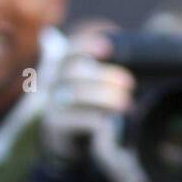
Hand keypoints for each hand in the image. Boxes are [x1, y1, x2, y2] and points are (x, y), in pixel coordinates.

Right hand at [41, 28, 134, 169]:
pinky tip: (109, 122)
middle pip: (74, 70)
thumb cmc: (87, 104)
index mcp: (63, 64)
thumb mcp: (92, 81)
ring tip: (126, 103)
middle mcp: (52, 80)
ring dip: (103, 96)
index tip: (108, 48)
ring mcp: (51, 102)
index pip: (71, 49)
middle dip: (104, 75)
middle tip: (130, 83)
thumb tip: (125, 43)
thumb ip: (103, 65)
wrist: (68, 139)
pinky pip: (73, 119)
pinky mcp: (55, 125)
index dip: (87, 45)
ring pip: (74, 94)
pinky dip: (94, 119)